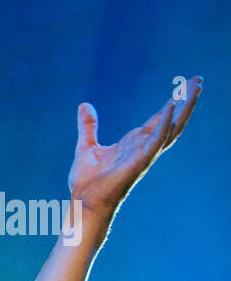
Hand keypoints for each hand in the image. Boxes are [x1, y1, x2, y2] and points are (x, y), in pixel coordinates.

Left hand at [69, 76, 202, 227]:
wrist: (83, 202)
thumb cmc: (87, 182)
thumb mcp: (86, 147)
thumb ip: (88, 126)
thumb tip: (84, 105)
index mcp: (134, 142)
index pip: (159, 118)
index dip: (173, 101)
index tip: (184, 84)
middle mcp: (144, 147)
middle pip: (172, 119)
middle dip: (186, 100)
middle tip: (198, 78)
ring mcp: (144, 154)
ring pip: (172, 128)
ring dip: (184, 108)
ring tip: (194, 87)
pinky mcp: (140, 162)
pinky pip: (156, 141)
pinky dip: (163, 125)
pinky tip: (170, 108)